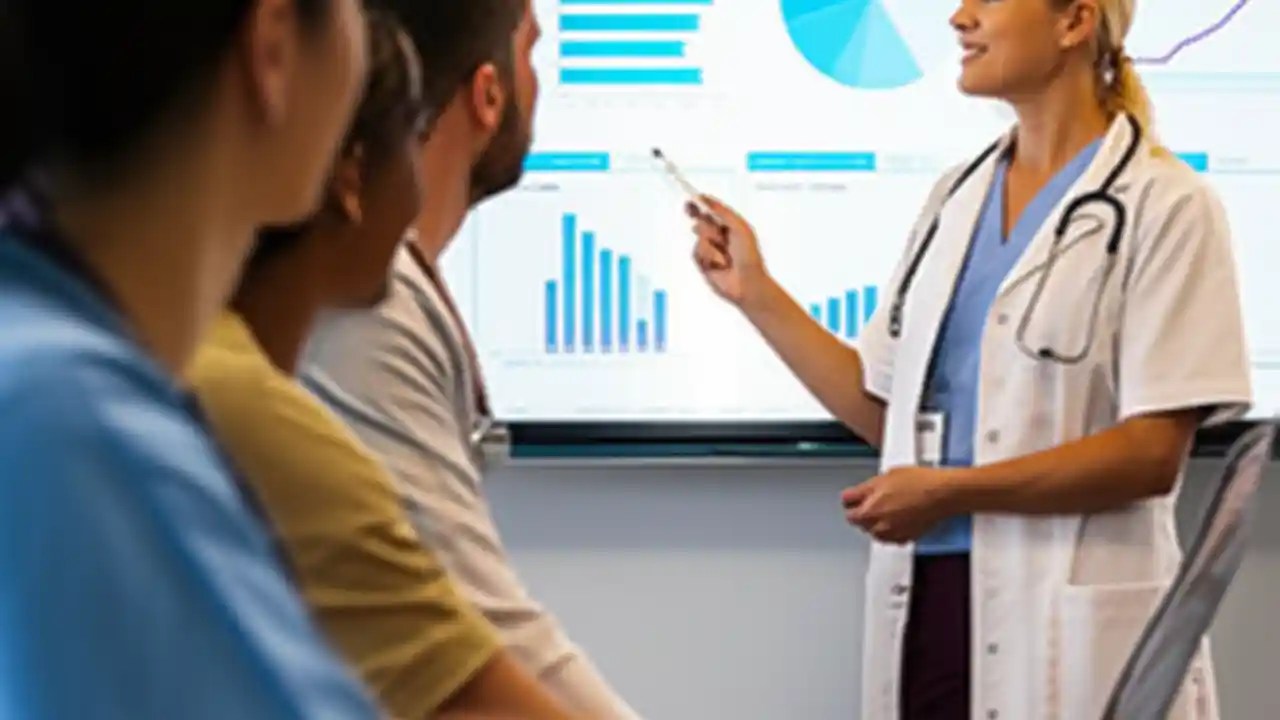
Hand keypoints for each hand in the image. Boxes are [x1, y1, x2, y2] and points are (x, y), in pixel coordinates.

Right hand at [686, 195, 769, 308]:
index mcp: (730, 226)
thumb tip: (707, 199)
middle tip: (689, 208)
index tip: (692, 198)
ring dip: (710, 241)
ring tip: (723, 253)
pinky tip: (718, 263)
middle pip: (701, 220)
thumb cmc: (749, 256)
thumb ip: (723, 212)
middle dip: (696, 215)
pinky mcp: (702, 263)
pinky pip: (696, 251)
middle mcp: (719, 236)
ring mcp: (710, 249)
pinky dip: (707, 255)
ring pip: (699, 236)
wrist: (747, 283)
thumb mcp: (739, 228)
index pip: (712, 212)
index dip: (702, 204)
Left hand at [841, 467, 960, 543]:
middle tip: (870, 503)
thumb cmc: (921, 482)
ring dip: (874, 523)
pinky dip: (890, 531)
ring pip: (872, 531)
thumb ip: (870, 488)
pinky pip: (889, 538)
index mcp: (869, 504)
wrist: (942, 494)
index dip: (850, 498)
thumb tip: (864, 491)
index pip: (846, 502)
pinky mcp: (903, 538)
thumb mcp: (887, 476)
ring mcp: (890, 532)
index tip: (853, 497)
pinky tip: (897, 520)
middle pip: (856, 520)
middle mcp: (877, 522)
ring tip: (887, 511)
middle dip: (860, 511)